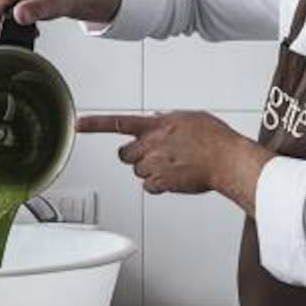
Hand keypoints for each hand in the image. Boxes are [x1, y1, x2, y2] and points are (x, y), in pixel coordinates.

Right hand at [0, 0, 122, 38]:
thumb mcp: (48, 3)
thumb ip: (33, 10)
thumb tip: (19, 15)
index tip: (11, 40)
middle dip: (1, 31)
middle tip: (23, 33)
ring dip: (5, 30)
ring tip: (26, 29)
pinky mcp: (4, 1)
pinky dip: (8, 27)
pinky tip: (23, 27)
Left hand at [77, 112, 272, 211]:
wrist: (228, 159)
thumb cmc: (215, 140)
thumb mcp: (190, 118)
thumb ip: (169, 120)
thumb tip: (160, 120)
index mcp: (157, 124)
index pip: (118, 122)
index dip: (94, 123)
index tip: (77, 123)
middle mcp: (151, 143)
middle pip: (124, 154)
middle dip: (135, 156)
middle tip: (154, 157)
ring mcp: (154, 163)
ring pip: (138, 172)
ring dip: (151, 171)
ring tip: (175, 167)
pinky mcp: (160, 182)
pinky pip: (150, 187)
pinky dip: (160, 186)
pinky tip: (177, 178)